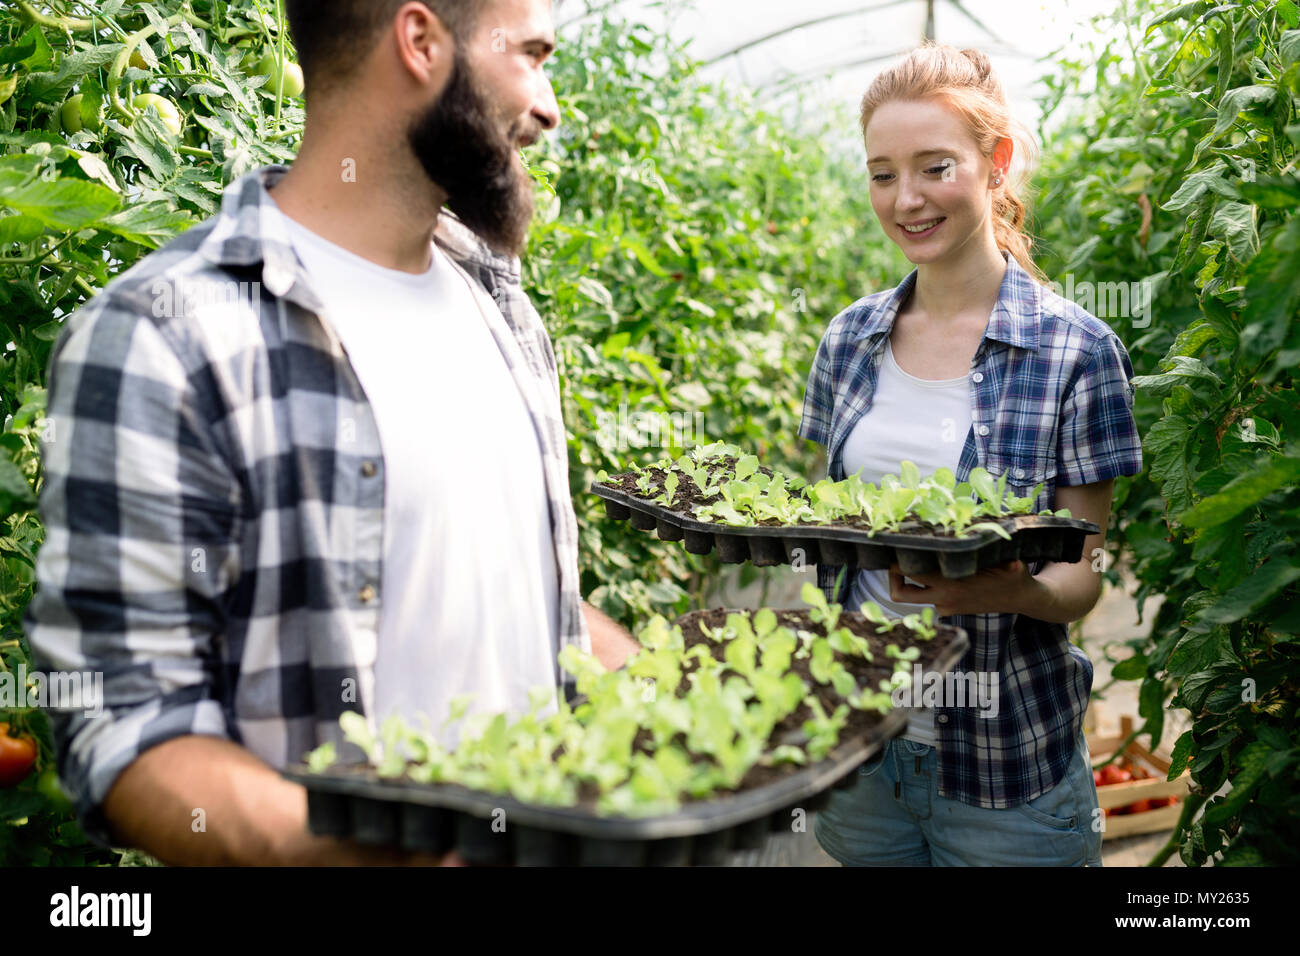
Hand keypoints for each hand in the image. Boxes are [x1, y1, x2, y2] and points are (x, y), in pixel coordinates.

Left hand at [887, 559, 1039, 617]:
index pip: (911, 573)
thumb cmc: (1014, 575)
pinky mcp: (947, 610)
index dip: (897, 560)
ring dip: (907, 581)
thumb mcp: (1009, 561)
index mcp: (951, 585)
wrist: (1022, 599)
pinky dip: (923, 586)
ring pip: (910, 596)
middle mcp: (942, 599)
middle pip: (899, 592)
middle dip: (893, 576)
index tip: (894, 546)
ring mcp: (943, 607)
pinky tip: (932, 569)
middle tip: (896, 558)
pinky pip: (925, 598)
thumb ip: (995, 551)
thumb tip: (995, 531)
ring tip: (911, 560)